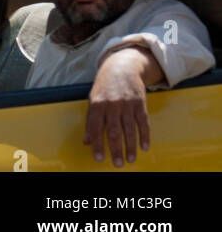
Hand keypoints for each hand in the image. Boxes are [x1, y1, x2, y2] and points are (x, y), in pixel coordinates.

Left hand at [84, 46, 160, 165]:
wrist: (122, 67)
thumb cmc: (104, 86)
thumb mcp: (93, 99)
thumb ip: (90, 120)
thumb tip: (87, 141)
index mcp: (97, 104)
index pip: (95, 127)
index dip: (97, 143)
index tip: (99, 158)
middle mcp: (111, 104)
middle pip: (113, 131)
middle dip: (115, 149)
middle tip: (117, 164)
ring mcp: (127, 104)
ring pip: (129, 129)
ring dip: (130, 146)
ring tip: (130, 159)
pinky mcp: (140, 104)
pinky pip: (143, 123)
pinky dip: (145, 136)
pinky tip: (144, 147)